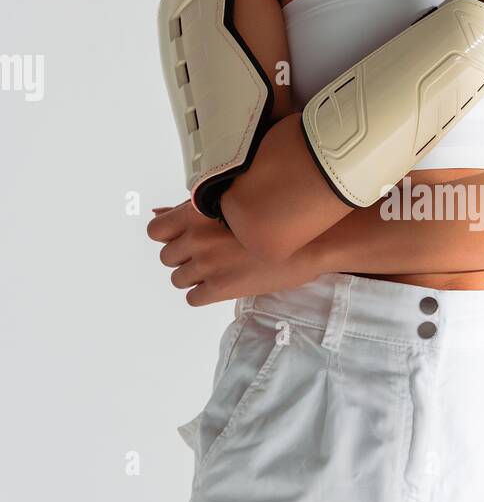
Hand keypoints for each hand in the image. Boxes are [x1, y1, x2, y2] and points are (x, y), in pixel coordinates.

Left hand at [147, 201, 323, 305]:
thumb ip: (188, 209)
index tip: (185, 239)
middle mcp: (197, 237)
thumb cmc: (272, 217)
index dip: (169, 236)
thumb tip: (156, 211)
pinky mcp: (220, 288)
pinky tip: (224, 283)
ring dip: (194, 276)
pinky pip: (192, 298)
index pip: (156, 230)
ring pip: (178, 279)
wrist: (308, 242)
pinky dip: (204, 293)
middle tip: (210, 255)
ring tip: (219, 269)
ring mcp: (207, 264)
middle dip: (184, 258)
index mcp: (196, 213)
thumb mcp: (229, 203)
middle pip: (167, 257)